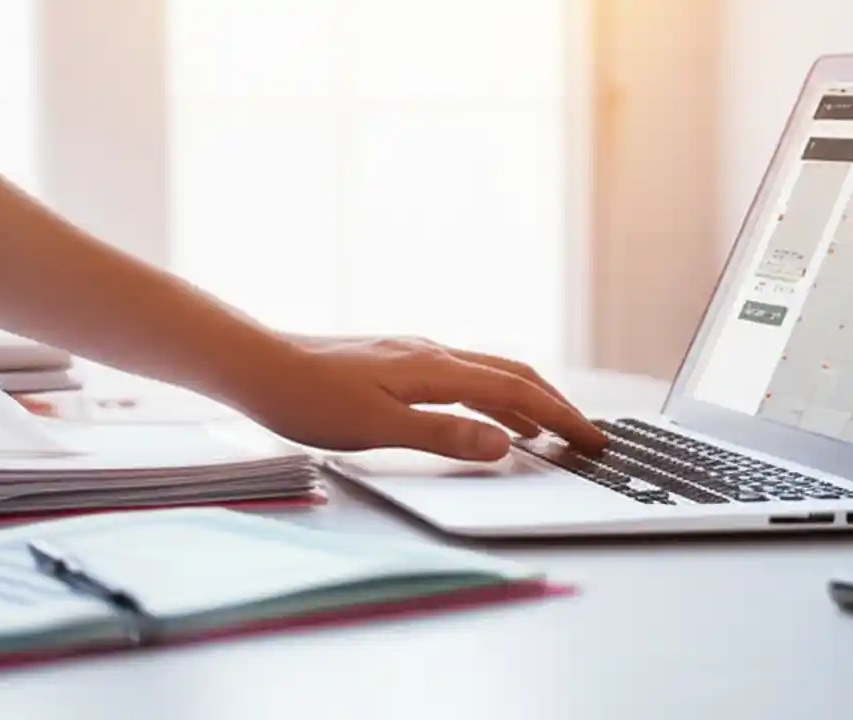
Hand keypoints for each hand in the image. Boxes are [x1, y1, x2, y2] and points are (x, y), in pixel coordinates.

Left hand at [239, 335, 606, 460]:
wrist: (259, 365)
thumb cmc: (309, 399)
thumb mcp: (379, 428)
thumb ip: (445, 436)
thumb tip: (506, 445)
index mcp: (436, 368)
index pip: (517, 391)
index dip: (561, 417)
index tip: (593, 440)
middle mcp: (433, 353)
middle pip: (514, 374)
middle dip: (556, 405)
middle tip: (587, 436)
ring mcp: (416, 354)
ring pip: (490, 372)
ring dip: (526, 400)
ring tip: (549, 431)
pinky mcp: (398, 361)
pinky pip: (464, 376)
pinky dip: (492, 397)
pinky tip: (484, 415)